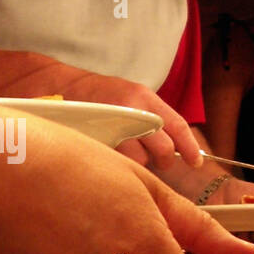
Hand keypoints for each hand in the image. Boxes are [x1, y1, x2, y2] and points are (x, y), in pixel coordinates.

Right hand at [45, 69, 198, 170]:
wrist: (57, 86)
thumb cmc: (93, 96)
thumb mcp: (127, 97)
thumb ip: (148, 117)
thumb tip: (172, 146)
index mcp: (143, 98)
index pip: (176, 125)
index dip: (189, 147)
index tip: (196, 162)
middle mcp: (131, 110)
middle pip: (163, 149)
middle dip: (163, 160)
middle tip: (156, 161)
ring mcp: (113, 127)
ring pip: (139, 161)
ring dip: (135, 164)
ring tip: (122, 155)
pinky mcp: (98, 141)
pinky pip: (117, 164)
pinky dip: (117, 166)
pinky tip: (109, 158)